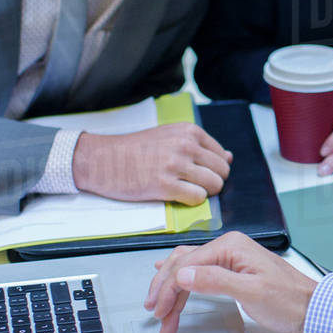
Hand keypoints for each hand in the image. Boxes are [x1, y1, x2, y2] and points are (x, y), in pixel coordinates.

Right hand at [72, 122, 232, 205]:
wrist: (103, 159)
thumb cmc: (137, 149)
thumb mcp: (170, 136)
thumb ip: (200, 145)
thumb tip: (229, 157)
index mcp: (189, 131)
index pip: (222, 155)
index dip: (214, 168)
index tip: (199, 173)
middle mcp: (185, 145)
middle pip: (222, 172)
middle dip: (213, 182)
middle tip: (193, 184)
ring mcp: (175, 165)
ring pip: (214, 186)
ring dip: (204, 192)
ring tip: (185, 189)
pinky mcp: (165, 185)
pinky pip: (197, 198)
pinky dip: (191, 201)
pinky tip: (177, 195)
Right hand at [144, 232, 317, 332]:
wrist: (310, 308)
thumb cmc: (287, 300)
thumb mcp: (251, 292)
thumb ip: (216, 281)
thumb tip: (182, 274)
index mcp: (230, 246)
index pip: (186, 264)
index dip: (168, 288)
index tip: (159, 311)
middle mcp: (227, 247)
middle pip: (183, 264)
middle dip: (165, 290)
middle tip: (156, 314)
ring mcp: (229, 257)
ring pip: (188, 269)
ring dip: (172, 291)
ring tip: (163, 313)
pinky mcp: (232, 270)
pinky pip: (199, 272)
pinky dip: (182, 283)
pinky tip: (170, 281)